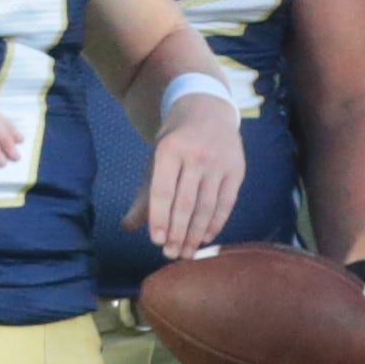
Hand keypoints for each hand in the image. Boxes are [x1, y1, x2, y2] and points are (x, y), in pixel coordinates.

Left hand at [134, 88, 244, 257]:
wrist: (208, 109)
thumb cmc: (176, 140)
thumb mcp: (156, 159)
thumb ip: (144, 194)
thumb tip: (127, 226)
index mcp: (170, 150)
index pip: (163, 191)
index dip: (159, 218)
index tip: (156, 241)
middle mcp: (196, 155)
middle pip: (186, 203)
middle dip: (177, 233)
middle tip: (171, 254)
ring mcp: (219, 163)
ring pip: (207, 207)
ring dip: (196, 234)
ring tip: (186, 252)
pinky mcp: (237, 170)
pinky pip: (226, 204)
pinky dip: (216, 224)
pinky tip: (205, 238)